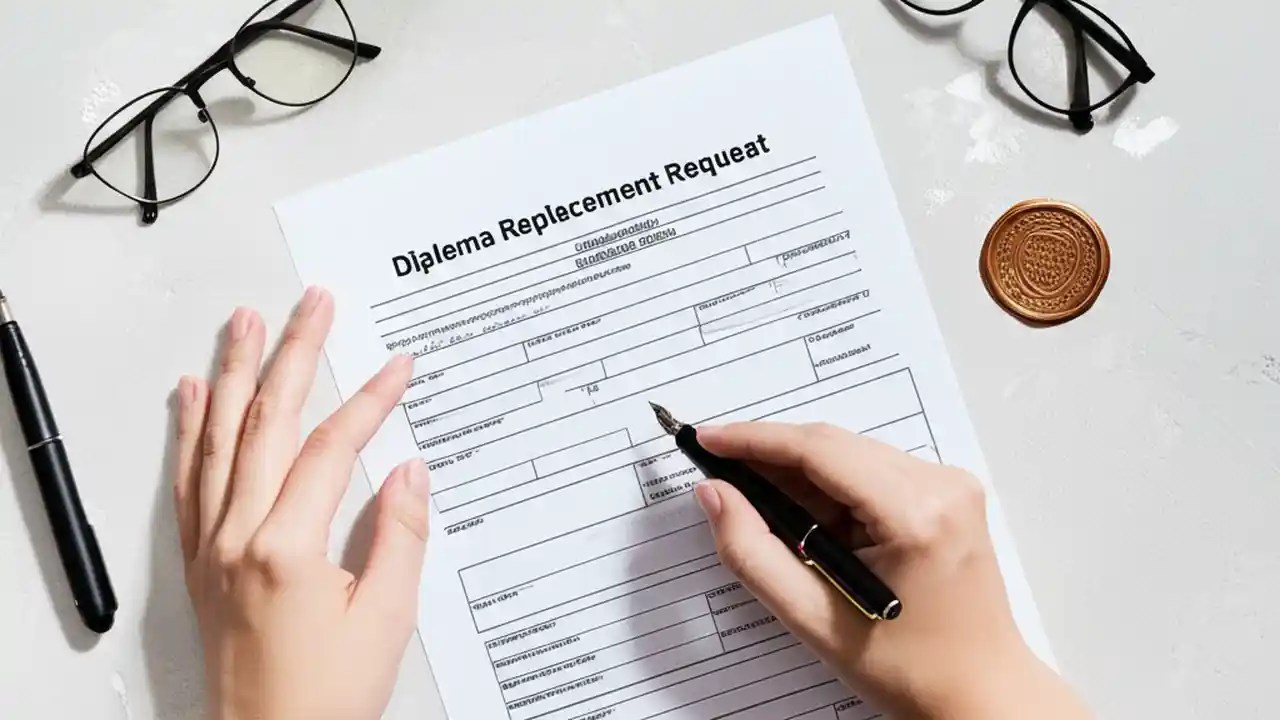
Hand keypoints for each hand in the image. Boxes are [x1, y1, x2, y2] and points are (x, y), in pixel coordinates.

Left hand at [172, 288, 428, 719]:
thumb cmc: (325, 698)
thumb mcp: (384, 621)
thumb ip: (398, 538)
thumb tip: (407, 473)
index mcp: (287, 548)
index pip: (332, 450)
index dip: (368, 401)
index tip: (396, 367)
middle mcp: (239, 538)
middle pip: (266, 424)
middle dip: (292, 356)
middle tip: (311, 305)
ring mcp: (212, 547)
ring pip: (219, 440)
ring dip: (234, 375)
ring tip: (246, 324)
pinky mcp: (200, 564)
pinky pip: (187, 482)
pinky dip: (188, 432)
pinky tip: (192, 395)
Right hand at [692, 422, 1090, 719]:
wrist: (980, 692)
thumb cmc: (911, 669)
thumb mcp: (814, 619)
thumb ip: (752, 553)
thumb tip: (714, 494)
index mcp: (917, 515)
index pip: (819, 450)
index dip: (755, 439)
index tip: (708, 440)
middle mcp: (942, 485)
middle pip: (834, 445)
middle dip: (771, 457)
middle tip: (718, 475)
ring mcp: (950, 485)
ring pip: (850, 454)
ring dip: (800, 474)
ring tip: (762, 510)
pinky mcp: (947, 493)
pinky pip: (871, 470)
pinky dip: (830, 487)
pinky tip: (808, 518)